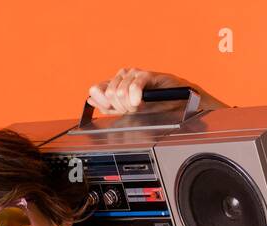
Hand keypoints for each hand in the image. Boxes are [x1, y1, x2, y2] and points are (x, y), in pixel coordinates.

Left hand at [86, 67, 227, 114]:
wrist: (175, 104)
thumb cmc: (153, 106)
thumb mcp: (126, 111)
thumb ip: (108, 106)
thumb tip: (91, 99)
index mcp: (116, 83)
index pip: (96, 89)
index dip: (102, 102)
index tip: (114, 110)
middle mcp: (123, 76)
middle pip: (109, 93)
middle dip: (120, 107)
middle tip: (133, 109)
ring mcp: (135, 73)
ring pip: (120, 90)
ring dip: (129, 104)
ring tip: (140, 106)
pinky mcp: (148, 74)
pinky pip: (135, 83)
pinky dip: (135, 94)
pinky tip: (140, 101)